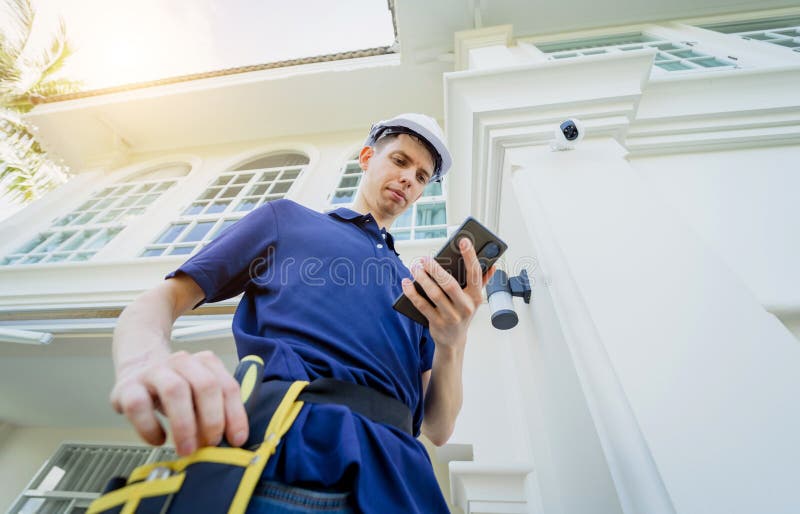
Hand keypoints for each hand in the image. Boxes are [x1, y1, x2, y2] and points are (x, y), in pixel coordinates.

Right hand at [110, 350, 248, 455]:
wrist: (136, 370)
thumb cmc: (175, 390)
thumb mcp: (199, 396)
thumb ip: (216, 412)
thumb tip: (228, 443)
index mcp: (206, 363)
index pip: (228, 387)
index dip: (235, 415)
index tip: (236, 440)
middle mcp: (182, 362)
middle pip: (205, 385)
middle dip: (212, 420)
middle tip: (209, 446)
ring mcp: (154, 372)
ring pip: (175, 390)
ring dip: (185, 425)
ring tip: (187, 449)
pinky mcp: (127, 387)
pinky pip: (139, 406)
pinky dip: (151, 427)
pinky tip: (158, 440)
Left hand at [401, 238, 495, 345]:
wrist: (453, 341)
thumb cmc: (463, 314)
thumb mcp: (474, 300)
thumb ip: (482, 282)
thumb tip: (493, 265)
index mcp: (476, 298)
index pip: (475, 274)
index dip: (470, 256)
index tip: (463, 241)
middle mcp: (465, 307)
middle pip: (450, 284)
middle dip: (436, 269)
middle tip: (425, 258)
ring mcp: (450, 316)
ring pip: (434, 294)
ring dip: (422, 279)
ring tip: (415, 268)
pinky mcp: (436, 322)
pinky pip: (422, 305)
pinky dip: (412, 293)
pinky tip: (407, 283)